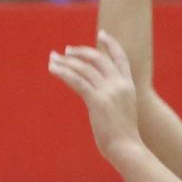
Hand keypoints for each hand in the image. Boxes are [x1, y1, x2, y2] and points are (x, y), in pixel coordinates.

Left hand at [49, 29, 141, 164]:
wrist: (127, 148)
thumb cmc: (124, 137)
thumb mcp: (122, 112)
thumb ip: (115, 100)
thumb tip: (101, 99)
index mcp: (128, 86)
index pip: (121, 57)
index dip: (111, 44)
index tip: (101, 33)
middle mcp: (120, 84)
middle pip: (98, 58)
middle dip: (80, 51)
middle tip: (66, 51)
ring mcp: (109, 91)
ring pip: (84, 68)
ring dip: (66, 61)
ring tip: (52, 59)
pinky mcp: (97, 100)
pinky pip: (76, 80)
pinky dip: (63, 72)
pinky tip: (53, 69)